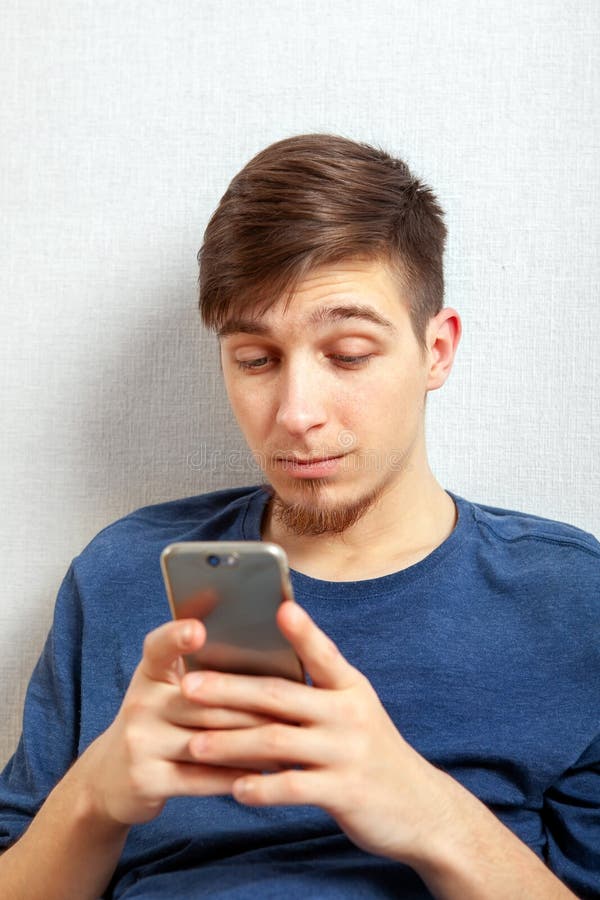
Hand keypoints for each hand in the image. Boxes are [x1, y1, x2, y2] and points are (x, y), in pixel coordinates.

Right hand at [80, 619, 276, 826]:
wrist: (109, 779)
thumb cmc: (159, 721)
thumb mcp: (165, 688)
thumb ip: (202, 670)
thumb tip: (258, 642)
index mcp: (149, 673)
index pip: (158, 647)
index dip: (176, 636)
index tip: (198, 630)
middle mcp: (140, 703)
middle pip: (206, 701)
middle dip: (254, 705)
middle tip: (296, 705)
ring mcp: (139, 742)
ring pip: (210, 740)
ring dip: (255, 743)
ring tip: (293, 740)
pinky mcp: (145, 780)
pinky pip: (202, 778)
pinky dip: (238, 776)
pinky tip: (268, 775)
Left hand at [179, 601, 455, 863]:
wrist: (417, 806)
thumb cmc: (369, 750)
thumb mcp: (354, 710)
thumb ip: (316, 692)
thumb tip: (258, 674)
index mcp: (350, 688)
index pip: (323, 653)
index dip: (303, 631)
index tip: (280, 608)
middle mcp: (349, 714)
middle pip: (280, 696)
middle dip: (230, 690)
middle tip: (190, 686)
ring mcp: (347, 753)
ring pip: (277, 743)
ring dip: (231, 743)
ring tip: (194, 745)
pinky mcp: (345, 792)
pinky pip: (293, 787)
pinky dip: (262, 788)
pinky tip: (235, 788)